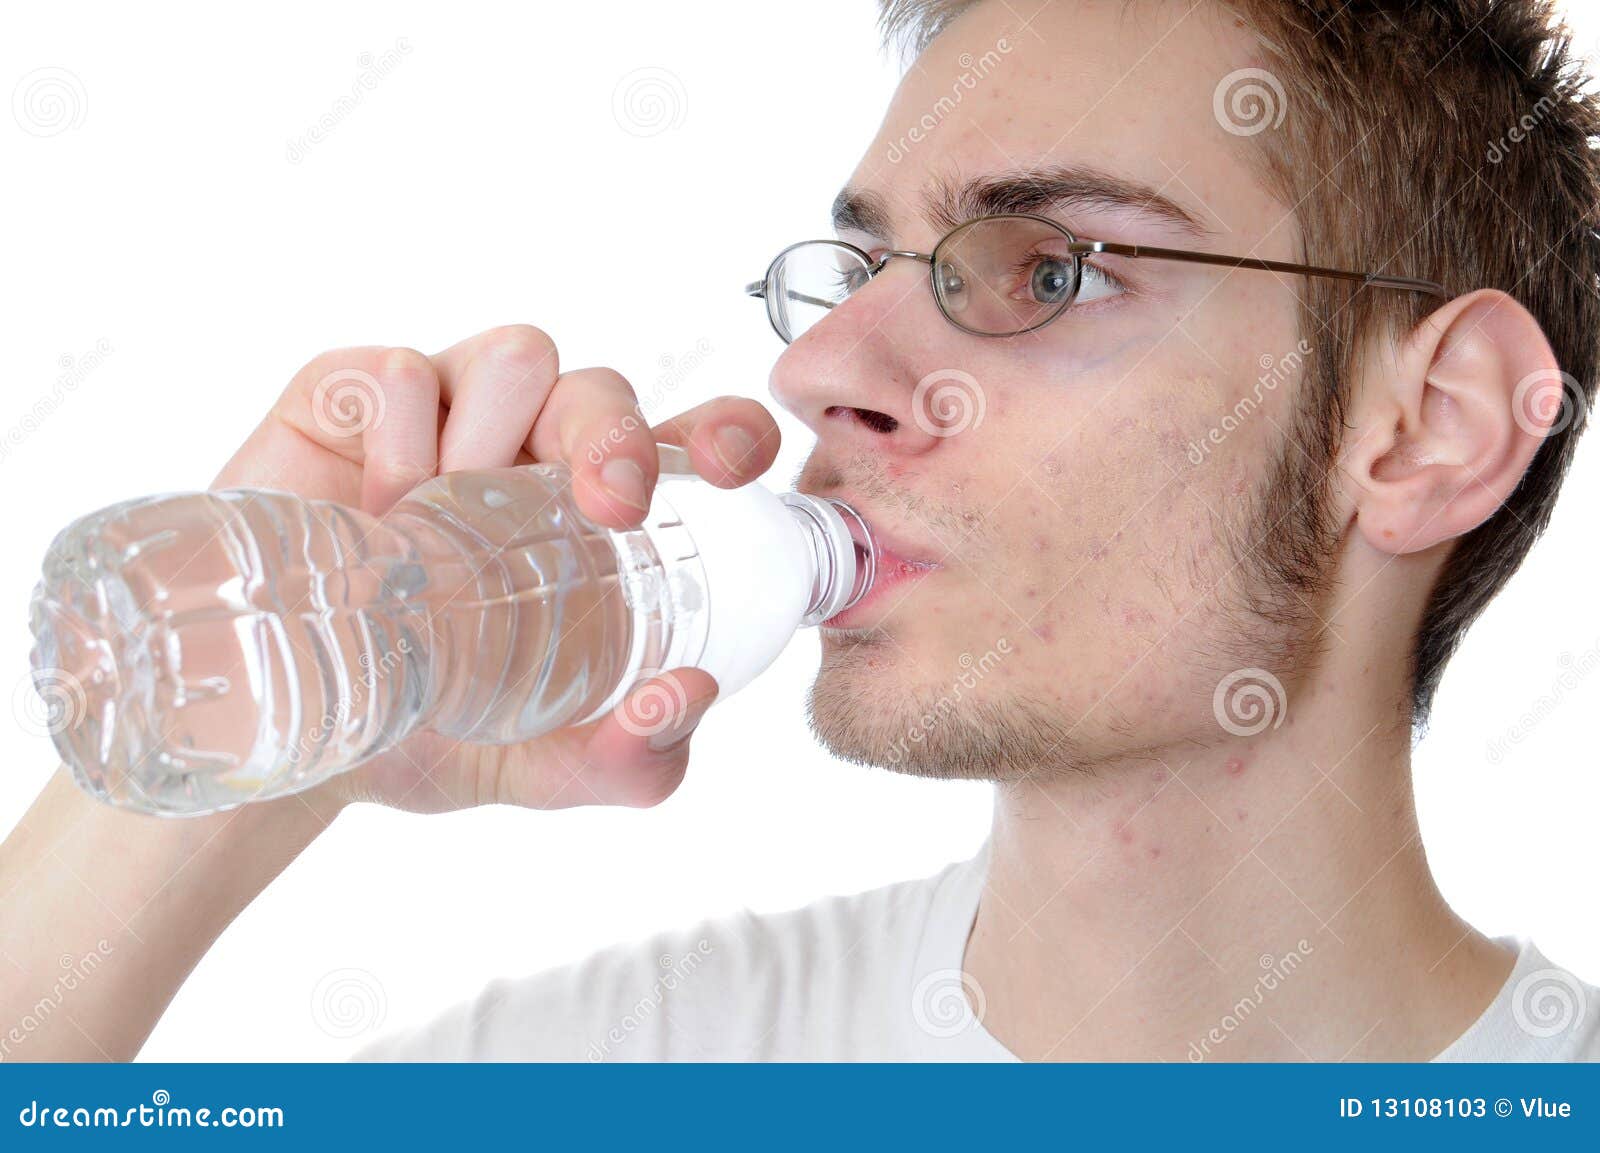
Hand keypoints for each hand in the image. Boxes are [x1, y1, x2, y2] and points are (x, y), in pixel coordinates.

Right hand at [215, 325, 779, 813]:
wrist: (285, 738)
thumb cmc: (434, 733)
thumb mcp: (547, 765)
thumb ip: (632, 758)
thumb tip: (686, 697)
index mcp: (605, 522)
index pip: (691, 443)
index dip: (728, 430)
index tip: (734, 468)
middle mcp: (537, 457)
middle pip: (603, 391)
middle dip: (618, 435)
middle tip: (609, 509)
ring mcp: (450, 422)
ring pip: (519, 357)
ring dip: (496, 431)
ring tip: (442, 516)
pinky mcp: (354, 402)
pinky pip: (401, 370)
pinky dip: (398, 433)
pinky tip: (378, 507)